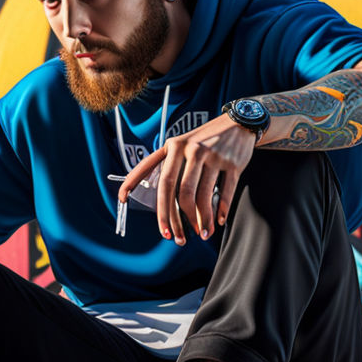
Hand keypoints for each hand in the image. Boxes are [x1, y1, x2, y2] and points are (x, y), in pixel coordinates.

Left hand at [118, 113, 255, 243]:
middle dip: (172, 218)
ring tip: (202, 233)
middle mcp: (190, 150)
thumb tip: (166, 203)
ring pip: (202, 197)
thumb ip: (172, 167)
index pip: (148, 167)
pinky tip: (218, 222)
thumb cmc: (207, 140)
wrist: (239, 123)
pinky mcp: (232, 164)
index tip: (121, 199)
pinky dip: (220, 211)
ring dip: (201, 220)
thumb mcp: (184, 145)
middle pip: (175, 191)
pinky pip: (224, 194)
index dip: (132, 182)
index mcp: (173, 146)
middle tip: (174, 237)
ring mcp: (212, 156)